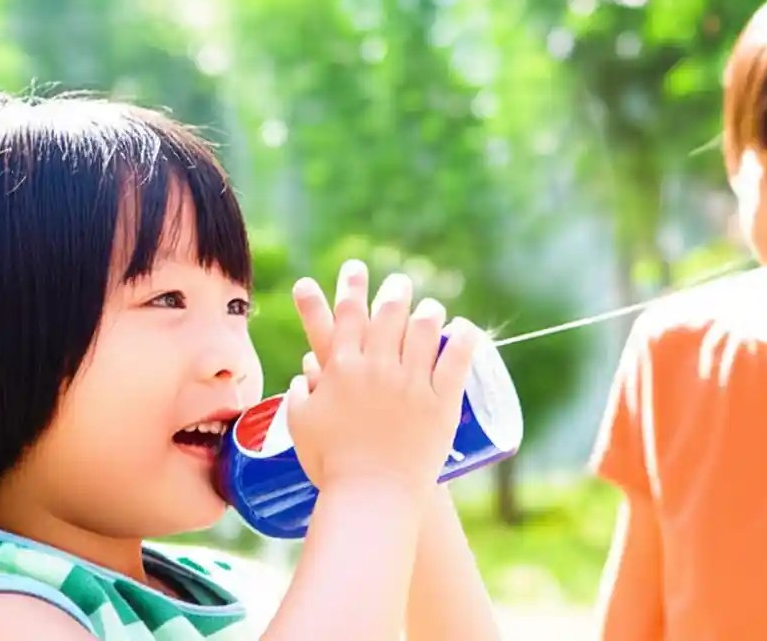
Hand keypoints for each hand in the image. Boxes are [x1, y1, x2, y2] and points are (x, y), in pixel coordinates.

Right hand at [283, 260, 479, 502]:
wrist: (370, 497)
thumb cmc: (331, 466)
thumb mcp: (300, 426)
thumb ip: (301, 395)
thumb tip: (303, 374)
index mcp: (341, 369)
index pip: (348, 315)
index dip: (352, 287)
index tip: (357, 268)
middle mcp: (377, 369)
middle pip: (388, 314)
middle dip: (394, 292)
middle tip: (400, 284)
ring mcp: (411, 384)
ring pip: (423, 331)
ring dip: (427, 312)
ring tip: (430, 307)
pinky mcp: (441, 403)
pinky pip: (456, 361)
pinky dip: (462, 340)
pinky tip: (466, 328)